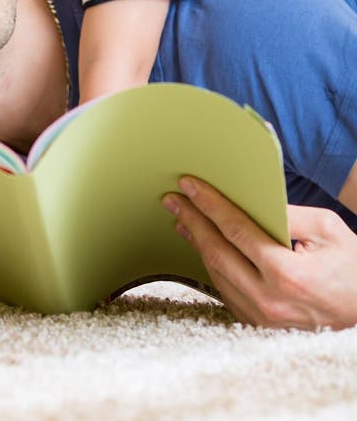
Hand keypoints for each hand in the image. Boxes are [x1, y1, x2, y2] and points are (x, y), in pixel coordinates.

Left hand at [162, 176, 356, 329]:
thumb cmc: (352, 269)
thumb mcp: (329, 230)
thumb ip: (288, 213)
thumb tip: (250, 198)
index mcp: (287, 273)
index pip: (236, 230)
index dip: (209, 204)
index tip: (189, 185)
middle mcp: (269, 299)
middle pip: (217, 252)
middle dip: (192, 220)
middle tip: (172, 199)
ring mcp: (262, 317)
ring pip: (216, 274)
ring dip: (197, 243)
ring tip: (183, 219)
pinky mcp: (259, 325)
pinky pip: (226, 291)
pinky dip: (211, 266)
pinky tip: (204, 248)